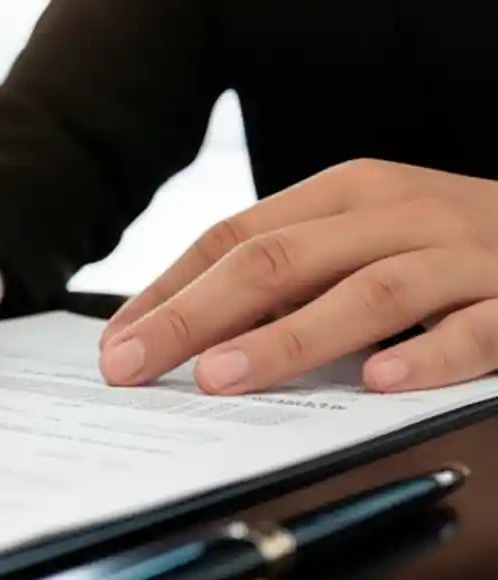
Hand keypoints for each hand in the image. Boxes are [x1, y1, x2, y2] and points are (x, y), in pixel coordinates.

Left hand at [97, 159, 497, 393]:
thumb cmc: (436, 247)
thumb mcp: (355, 240)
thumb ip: (283, 278)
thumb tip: (176, 333)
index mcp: (343, 196)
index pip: (234, 239)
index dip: (168, 292)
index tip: (117, 345)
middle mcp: (395, 215)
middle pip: (278, 261)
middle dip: (195, 316)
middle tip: (136, 365)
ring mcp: (460, 256)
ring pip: (365, 293)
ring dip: (286, 338)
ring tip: (221, 377)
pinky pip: (474, 329)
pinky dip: (427, 355)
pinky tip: (380, 383)